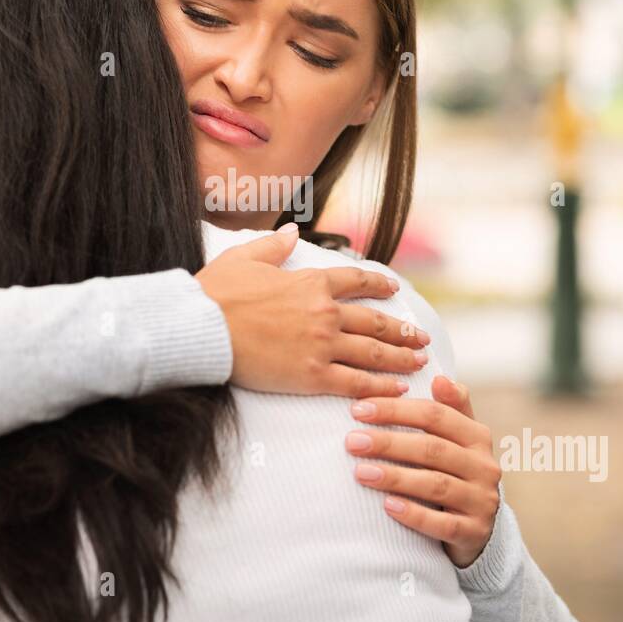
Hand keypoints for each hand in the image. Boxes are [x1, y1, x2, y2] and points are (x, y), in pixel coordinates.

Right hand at [195, 225, 430, 397]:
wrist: (201, 328)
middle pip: (375, 321)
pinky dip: (380, 386)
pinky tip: (398, 388)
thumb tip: (291, 233)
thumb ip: (273, 246)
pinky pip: (356, 382)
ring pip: (374, 352)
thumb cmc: (216, 294)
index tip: (394, 289)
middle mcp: (324, 313)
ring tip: (419, 362)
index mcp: (311, 282)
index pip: (356, 281)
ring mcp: (321, 345)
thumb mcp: (244, 258)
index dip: (380, 284)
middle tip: (421, 337)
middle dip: (403, 330)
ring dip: (401, 357)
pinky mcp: (312, 376)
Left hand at [344, 375, 499, 567]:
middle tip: (352, 441)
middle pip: (433, 449)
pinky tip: (387, 506)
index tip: (358, 409)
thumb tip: (439, 377)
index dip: (396, 410)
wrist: (477, 527)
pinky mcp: (473, 532)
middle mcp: (484, 467)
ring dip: (396, 477)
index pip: (436, 415)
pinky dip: (414, 514)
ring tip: (360, 473)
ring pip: (436, 485)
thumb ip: (451, 407)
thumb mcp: (458, 438)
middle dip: (389, 443)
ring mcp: (481, 501)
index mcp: (478, 437)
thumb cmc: (455, 472)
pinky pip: (442, 524)